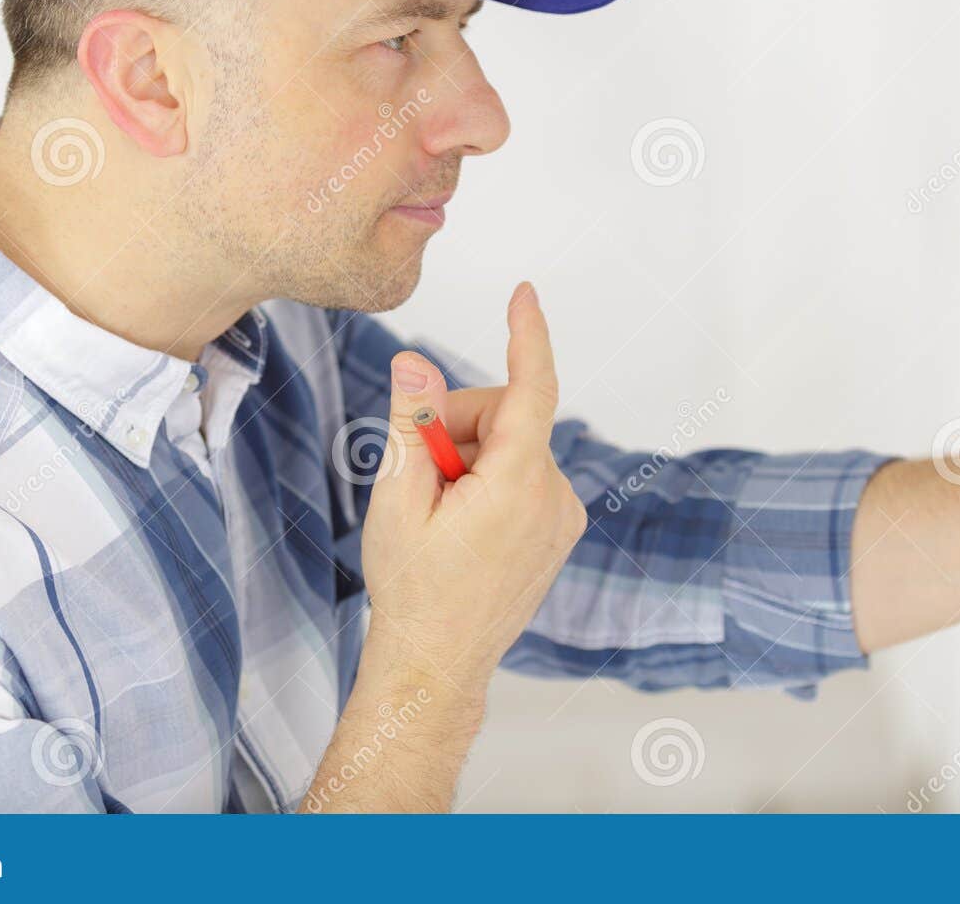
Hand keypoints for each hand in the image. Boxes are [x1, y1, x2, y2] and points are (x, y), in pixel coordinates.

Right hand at [360, 281, 586, 690]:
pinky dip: (490, 479)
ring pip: (513, 444)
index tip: (524, 294)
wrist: (437, 664)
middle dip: (458, 426)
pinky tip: (462, 522)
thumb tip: (416, 364)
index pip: (531, 388)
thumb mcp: (398, 499)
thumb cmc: (413, 589)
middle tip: (418, 474)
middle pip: (507, 415)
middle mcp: (553, 497)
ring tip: (438, 511)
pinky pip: (524, 473)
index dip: (527, 335)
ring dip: (472, 458)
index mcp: (517, 486)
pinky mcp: (559, 529)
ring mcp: (561, 516)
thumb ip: (412, 425)